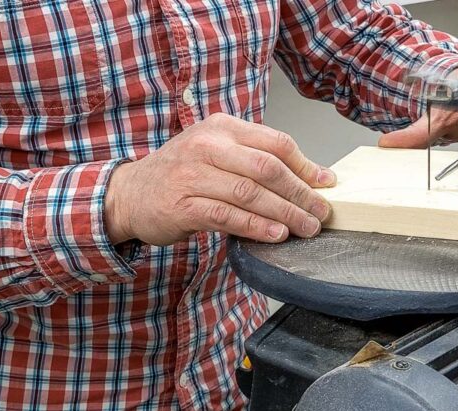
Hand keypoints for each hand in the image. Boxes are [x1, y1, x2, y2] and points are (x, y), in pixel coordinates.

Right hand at [104, 113, 336, 245]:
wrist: (130, 193)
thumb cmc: (183, 173)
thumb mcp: (219, 153)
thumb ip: (258, 159)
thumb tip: (312, 177)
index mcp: (222, 127)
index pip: (276, 143)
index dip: (306, 165)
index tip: (326, 184)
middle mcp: (208, 146)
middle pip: (268, 168)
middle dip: (300, 193)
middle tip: (320, 213)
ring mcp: (193, 175)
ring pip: (250, 194)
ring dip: (284, 213)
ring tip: (305, 227)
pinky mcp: (183, 205)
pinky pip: (228, 216)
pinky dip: (256, 227)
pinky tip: (275, 235)